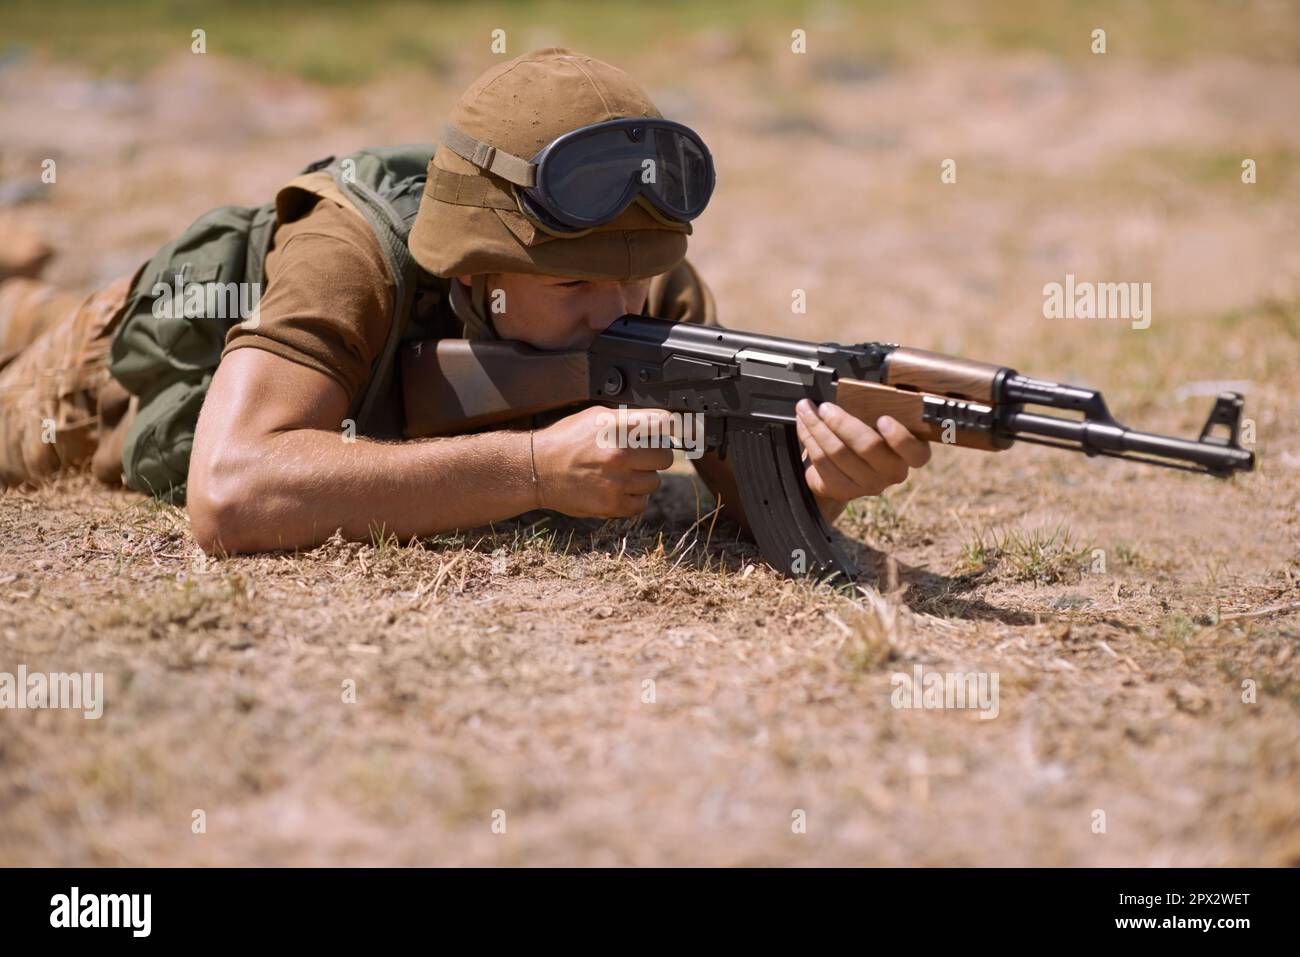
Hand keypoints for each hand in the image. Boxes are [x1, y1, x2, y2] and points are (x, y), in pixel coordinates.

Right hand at [531, 406, 674, 518]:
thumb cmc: (567, 440)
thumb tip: (660, 423)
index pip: (665, 424)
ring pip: (654, 481)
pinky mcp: (612, 505)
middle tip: (639, 455)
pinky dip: (633, 498)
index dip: (675, 428)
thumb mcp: (596, 416)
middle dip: (655, 455)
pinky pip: (641, 503)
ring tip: (621, 473)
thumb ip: (628, 419)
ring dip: (643, 478)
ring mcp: (618, 482)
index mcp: (618, 427)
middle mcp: (621, 454)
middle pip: (666, 456)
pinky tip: (617, 488)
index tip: (679, 432)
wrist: (537, 469)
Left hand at [794, 399, 931, 516]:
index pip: (916, 453)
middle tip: (825, 407)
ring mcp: (869, 485)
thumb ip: (877, 408)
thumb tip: (856, 390)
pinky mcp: (844, 491)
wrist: (845, 466)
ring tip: (806, 410)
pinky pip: (822, 463)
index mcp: (910, 454)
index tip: (882, 419)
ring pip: (838, 454)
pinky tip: (803, 425)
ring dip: (817, 428)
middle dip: (842, 423)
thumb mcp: (878, 420)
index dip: (899, 437)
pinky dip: (809, 439)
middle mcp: (893, 473)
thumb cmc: (865, 433)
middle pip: (868, 447)